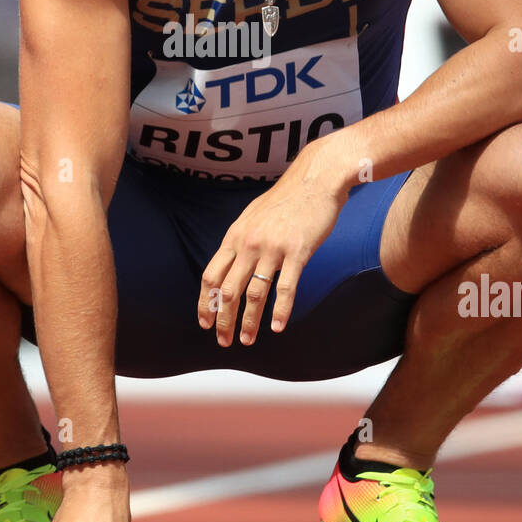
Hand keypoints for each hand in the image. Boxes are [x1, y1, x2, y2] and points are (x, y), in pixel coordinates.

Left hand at [197, 139, 347, 346]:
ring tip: (248, 340)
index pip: (211, 276)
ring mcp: (272, 247)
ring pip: (254, 293)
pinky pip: (285, 287)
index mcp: (235, 236)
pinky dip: (280, 311)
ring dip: (249, 321)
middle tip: (224, 341)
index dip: (205, 303)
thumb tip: (230, 264)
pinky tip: (278, 328)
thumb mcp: (253, 216)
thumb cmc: (286, 199)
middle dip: (223, 320)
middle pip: (228, 290)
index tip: (205, 323)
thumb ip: (241, 240)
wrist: (315, 180)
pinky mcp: (297, 250)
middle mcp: (249, 243)